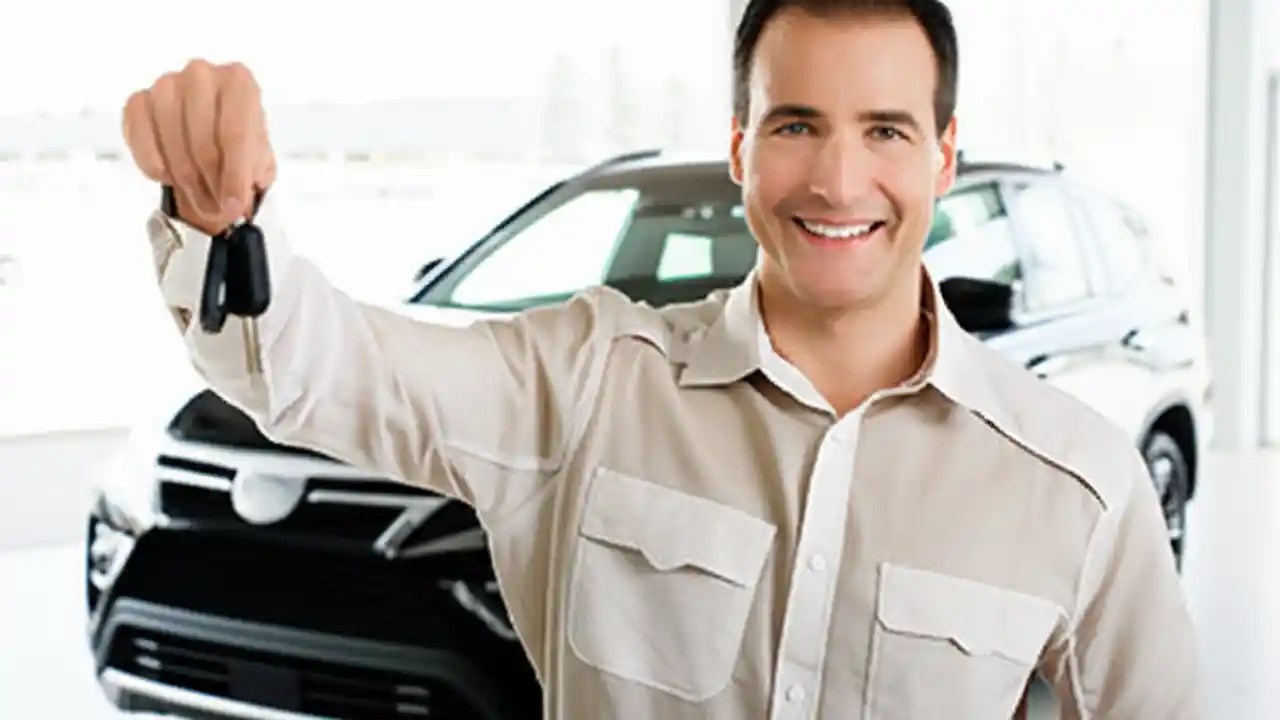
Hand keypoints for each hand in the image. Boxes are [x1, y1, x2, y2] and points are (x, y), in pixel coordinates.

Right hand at [122, 60, 276, 234]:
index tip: (234, 205)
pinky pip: (140, 137)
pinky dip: (153, 164)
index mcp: (239, 82)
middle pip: (203, 141)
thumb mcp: (259, 160)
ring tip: (199, 197)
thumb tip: (238, 194)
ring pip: (173, 143)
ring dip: (186, 180)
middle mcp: (201, 74)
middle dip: (211, 184)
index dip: (235, 176)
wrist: (209, 138)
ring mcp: (166, 84)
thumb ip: (253, 172)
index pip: (236, 134)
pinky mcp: (138, 100)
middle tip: (218, 207)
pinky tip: (166, 177)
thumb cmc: (238, 146)